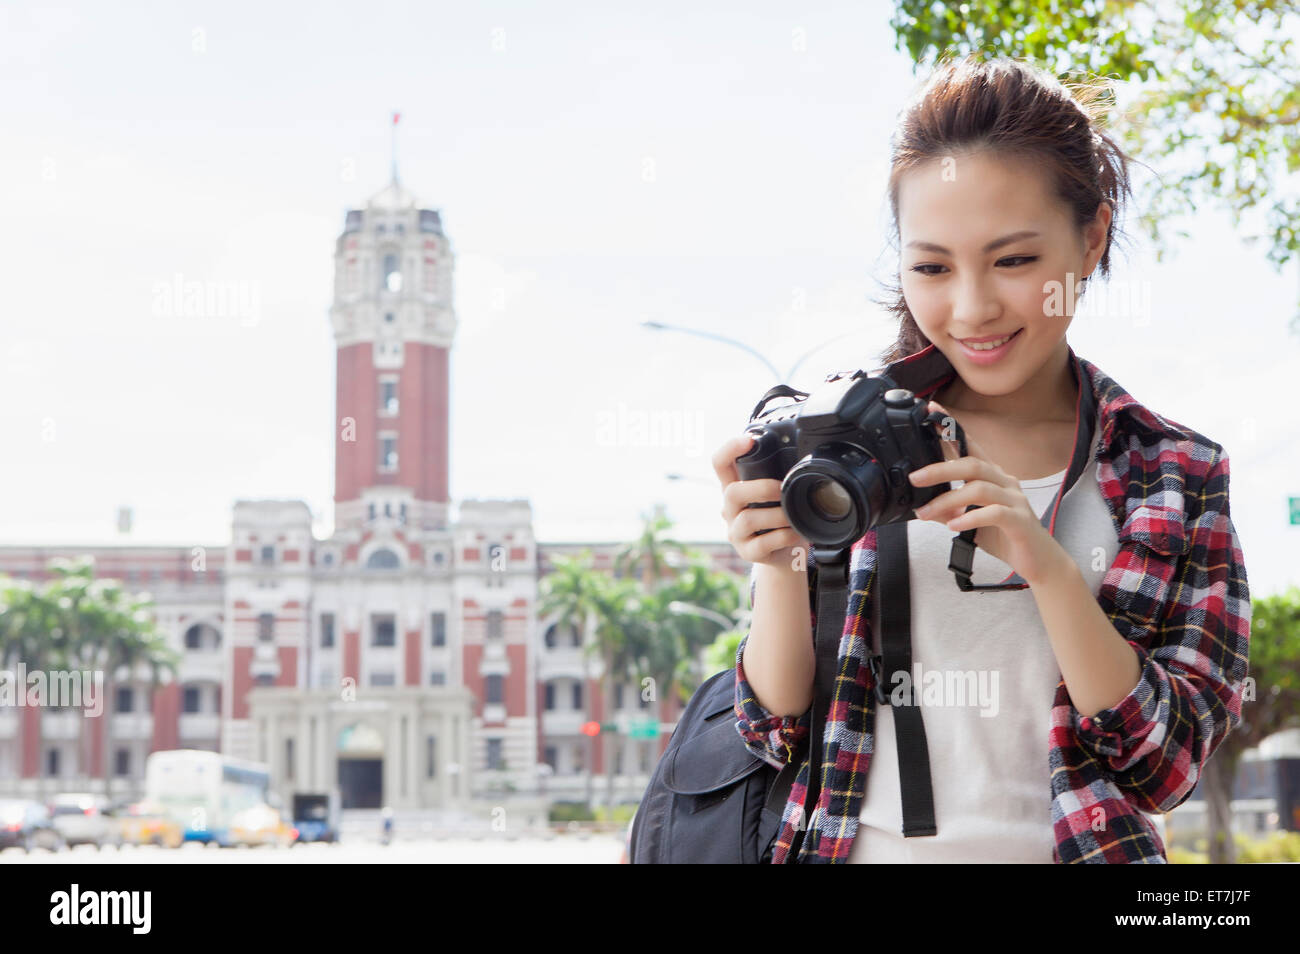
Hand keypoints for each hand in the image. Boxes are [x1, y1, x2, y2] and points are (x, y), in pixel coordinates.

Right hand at [712, 433, 811, 569]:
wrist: (785, 555)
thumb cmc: (780, 519)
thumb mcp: (774, 496)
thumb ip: (776, 477)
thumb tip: (801, 454)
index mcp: (734, 488)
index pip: (720, 464)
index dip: (730, 449)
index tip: (749, 439)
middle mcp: (730, 509)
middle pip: (732, 492)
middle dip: (761, 488)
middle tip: (783, 490)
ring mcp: (736, 532)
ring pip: (748, 519)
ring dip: (777, 515)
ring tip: (793, 516)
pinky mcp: (747, 552)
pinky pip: (764, 542)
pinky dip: (784, 536)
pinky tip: (794, 533)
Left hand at [907, 400, 1068, 586]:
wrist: (1039, 561)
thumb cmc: (1004, 536)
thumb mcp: (969, 520)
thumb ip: (949, 510)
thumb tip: (920, 506)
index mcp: (993, 476)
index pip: (971, 445)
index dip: (952, 427)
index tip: (931, 411)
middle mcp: (1005, 482)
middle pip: (972, 464)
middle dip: (940, 469)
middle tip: (915, 478)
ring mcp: (1014, 500)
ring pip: (979, 488)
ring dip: (948, 500)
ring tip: (926, 513)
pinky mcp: (1020, 521)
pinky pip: (994, 513)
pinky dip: (970, 518)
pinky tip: (954, 525)